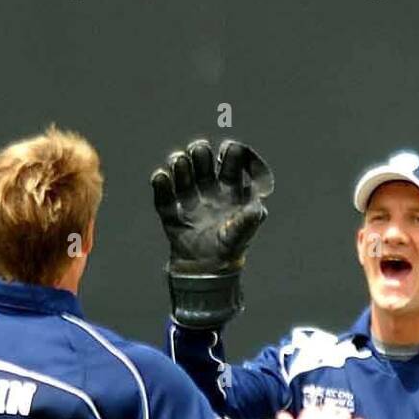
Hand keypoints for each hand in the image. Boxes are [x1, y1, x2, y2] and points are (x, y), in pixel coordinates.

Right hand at [151, 138, 273, 326]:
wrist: (206, 269)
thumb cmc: (229, 247)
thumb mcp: (242, 233)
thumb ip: (250, 219)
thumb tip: (258, 207)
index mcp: (230, 185)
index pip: (231, 156)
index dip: (231, 150)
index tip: (230, 151)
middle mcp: (208, 185)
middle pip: (202, 156)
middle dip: (199, 150)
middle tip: (199, 154)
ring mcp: (188, 194)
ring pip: (181, 167)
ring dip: (179, 162)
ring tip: (181, 166)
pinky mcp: (171, 208)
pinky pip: (162, 190)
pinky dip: (160, 182)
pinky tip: (162, 177)